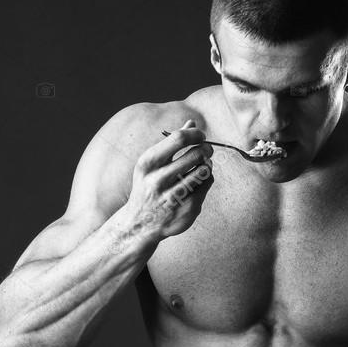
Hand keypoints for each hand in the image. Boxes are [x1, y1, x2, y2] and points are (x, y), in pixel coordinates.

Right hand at [122, 119, 213, 240]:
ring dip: (207, 165)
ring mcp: (173, 197)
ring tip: (202, 166)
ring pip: (204, 170)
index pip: (179, 138)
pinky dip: (206, 181)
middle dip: (206, 149)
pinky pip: (207, 185)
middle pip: (196, 154)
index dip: (196, 134)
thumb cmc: (149, 186)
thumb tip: (192, 123)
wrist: (140, 223)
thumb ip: (172, 143)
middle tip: (207, 150)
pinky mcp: (186, 209)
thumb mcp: (152, 164)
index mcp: (148, 163)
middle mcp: (158, 180)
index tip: (201, 136)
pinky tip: (198, 183)